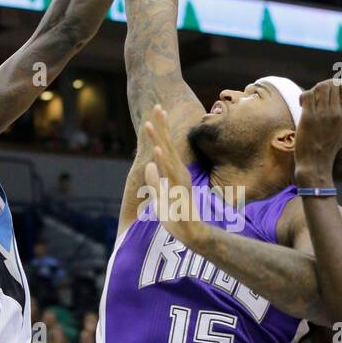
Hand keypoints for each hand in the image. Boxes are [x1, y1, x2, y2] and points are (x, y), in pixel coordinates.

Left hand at [143, 105, 202, 249]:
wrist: (192, 235)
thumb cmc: (178, 218)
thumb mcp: (160, 197)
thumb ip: (154, 181)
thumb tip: (149, 165)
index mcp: (175, 173)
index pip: (166, 148)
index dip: (162, 130)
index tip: (156, 113)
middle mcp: (179, 173)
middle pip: (169, 146)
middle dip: (162, 126)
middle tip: (156, 106)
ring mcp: (180, 181)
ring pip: (168, 156)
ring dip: (159, 140)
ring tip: (150, 124)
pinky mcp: (180, 191)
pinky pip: (170, 174)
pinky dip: (163, 162)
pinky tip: (157, 150)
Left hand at [294, 78, 341, 185]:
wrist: (315, 164)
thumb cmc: (327, 148)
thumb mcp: (341, 130)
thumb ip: (341, 114)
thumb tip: (339, 99)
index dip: (339, 84)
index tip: (331, 92)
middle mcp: (336, 113)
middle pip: (333, 84)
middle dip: (323, 86)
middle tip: (316, 97)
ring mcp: (323, 115)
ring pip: (320, 86)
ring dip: (313, 90)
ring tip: (309, 100)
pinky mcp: (308, 118)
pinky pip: (307, 94)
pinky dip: (302, 96)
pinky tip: (301, 104)